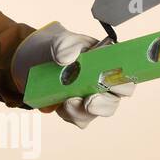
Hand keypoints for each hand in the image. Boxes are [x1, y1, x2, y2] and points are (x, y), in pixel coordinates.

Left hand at [11, 21, 134, 128]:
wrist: (30, 64)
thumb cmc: (53, 49)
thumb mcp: (57, 41)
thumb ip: (64, 45)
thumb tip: (68, 58)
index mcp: (109, 57)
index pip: (129, 69)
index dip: (128, 77)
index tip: (114, 83)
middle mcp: (107, 78)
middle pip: (121, 93)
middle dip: (107, 99)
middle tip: (90, 99)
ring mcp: (94, 95)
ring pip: (101, 109)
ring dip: (86, 109)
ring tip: (68, 101)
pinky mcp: (79, 110)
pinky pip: (81, 118)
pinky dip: (71, 114)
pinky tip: (59, 105)